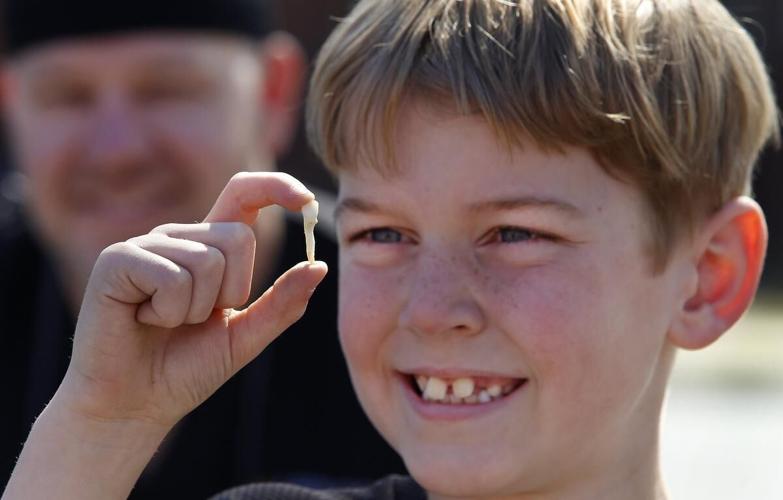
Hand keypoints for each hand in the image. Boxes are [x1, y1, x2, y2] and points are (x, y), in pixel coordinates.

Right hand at [60, 172, 327, 429]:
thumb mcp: (245, 336)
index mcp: (209, 247)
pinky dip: (168, 312)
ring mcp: (147, 245)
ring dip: (195, 309)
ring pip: (207, 260)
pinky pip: (172, 276)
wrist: (133, 405)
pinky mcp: (117, 259)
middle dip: (231, 293)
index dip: (276, 187)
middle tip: (196, 320)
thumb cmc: (185, 369)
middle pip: (238, 237)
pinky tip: (143, 320)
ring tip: (165, 322)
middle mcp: (179, 237)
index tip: (306, 201)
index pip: (245, 194)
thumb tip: (319, 265)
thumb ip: (281, 303)